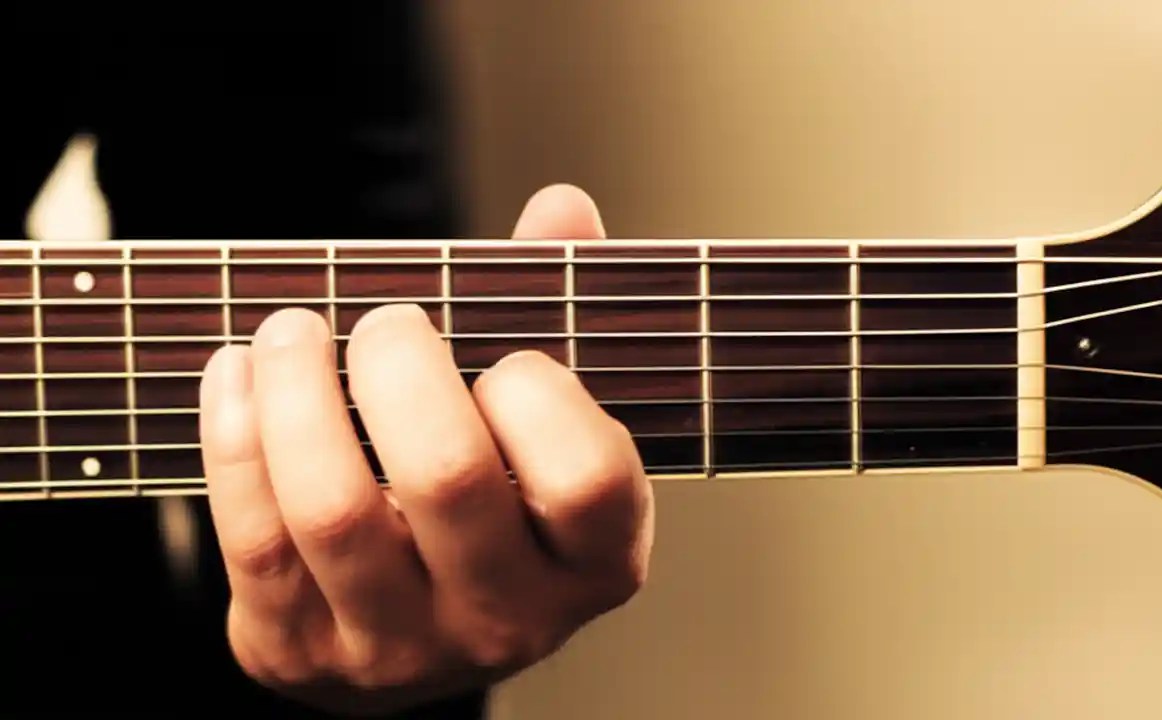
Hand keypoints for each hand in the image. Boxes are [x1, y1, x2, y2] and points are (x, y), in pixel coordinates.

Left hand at [197, 185, 653, 715]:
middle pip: (448, 475)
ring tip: (292, 331)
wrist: (426, 631)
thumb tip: (560, 207)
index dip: (538, 396)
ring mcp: (403, 649)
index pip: (584, 478)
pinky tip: (237, 374)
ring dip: (297, 389)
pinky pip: (255, 541)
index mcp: (594, 560)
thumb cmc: (500, 497)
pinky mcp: (303, 654)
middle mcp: (508, 620)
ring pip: (333, 509)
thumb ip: (562, 313)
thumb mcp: (551, 422)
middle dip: (398, 363)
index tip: (506, 359)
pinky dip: (234, 437)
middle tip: (385, 324)